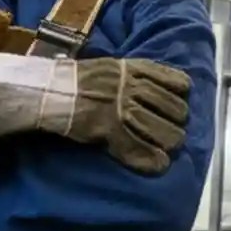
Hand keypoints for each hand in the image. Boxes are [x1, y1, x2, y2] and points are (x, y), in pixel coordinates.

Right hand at [40, 57, 191, 174]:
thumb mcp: (113, 65)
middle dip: (177, 123)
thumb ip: (136, 74)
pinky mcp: (109, 129)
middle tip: (172, 132)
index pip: (177, 82)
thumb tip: (159, 86)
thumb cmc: (79, 79)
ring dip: (169, 143)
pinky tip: (158, 164)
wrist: (48, 90)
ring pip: (165, 131)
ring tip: (167, 149)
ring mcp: (122, 108)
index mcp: (135, 68)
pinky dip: (151, 160)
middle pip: (176, 109)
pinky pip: (138, 148)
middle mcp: (133, 87)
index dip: (181, 96)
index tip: (177, 104)